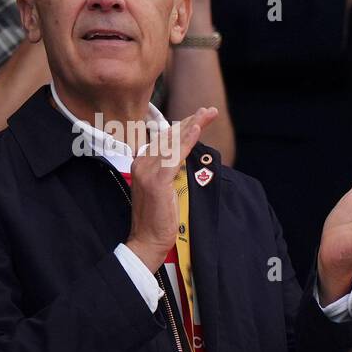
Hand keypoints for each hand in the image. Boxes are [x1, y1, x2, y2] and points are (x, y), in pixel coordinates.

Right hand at [124, 108, 217, 271]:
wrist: (147, 240)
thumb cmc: (158, 218)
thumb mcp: (164, 187)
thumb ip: (171, 170)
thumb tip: (186, 156)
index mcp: (142, 162)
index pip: (165, 138)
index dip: (183, 126)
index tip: (199, 117)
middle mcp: (142, 162)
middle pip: (170, 136)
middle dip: (191, 121)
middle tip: (209, 110)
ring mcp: (148, 170)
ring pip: (173, 142)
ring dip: (193, 125)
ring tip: (208, 113)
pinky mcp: (157, 181)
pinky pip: (175, 156)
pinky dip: (187, 141)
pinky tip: (197, 129)